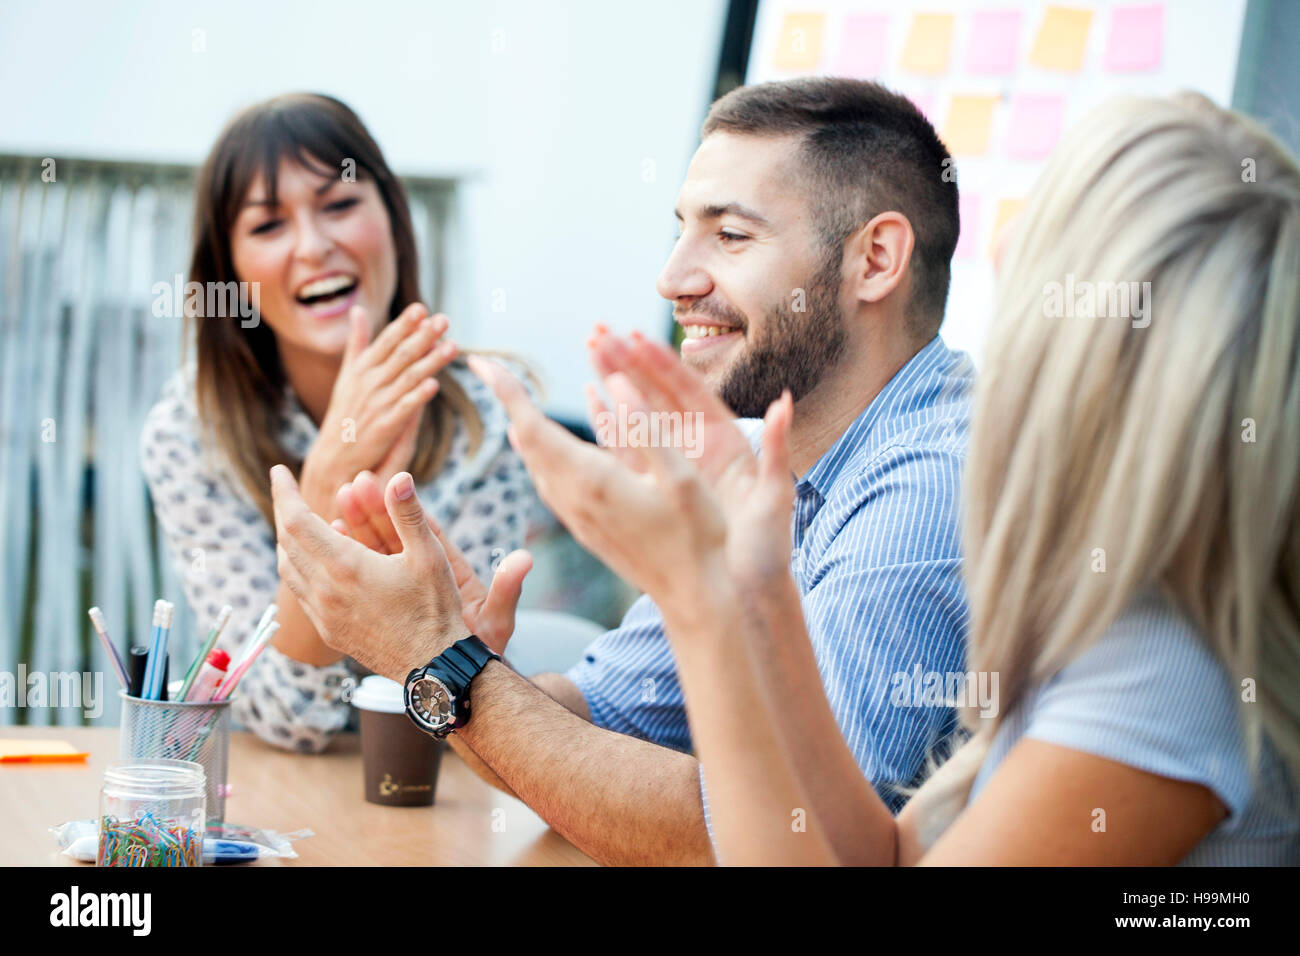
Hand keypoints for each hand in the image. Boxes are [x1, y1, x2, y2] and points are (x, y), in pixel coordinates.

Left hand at [271, 464, 468, 680]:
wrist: (433, 666)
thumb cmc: (436, 609)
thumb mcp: (429, 556)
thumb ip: (409, 514)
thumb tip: (399, 476)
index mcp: (345, 566)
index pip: (296, 520)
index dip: (283, 493)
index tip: (278, 471)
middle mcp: (325, 590)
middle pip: (286, 542)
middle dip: (283, 511)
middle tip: (287, 490)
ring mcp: (323, 614)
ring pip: (287, 569)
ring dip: (287, 541)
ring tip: (297, 523)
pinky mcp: (328, 630)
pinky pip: (300, 593)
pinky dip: (298, 568)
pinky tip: (314, 562)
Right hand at [300, 303, 457, 514]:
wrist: (332, 458)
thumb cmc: (344, 413)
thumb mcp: (347, 374)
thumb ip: (356, 343)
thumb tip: (358, 310)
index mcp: (360, 369)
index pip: (386, 341)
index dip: (404, 325)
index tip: (422, 308)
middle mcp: (368, 383)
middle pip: (400, 355)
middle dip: (423, 337)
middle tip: (444, 319)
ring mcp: (376, 405)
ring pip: (408, 378)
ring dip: (430, 361)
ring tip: (452, 346)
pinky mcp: (384, 428)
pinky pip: (404, 408)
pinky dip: (418, 396)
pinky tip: (434, 384)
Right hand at [329, 470, 532, 654]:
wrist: (461, 675)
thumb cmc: (483, 645)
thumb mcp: (496, 616)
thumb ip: (507, 588)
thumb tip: (525, 559)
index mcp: (450, 569)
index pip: (427, 530)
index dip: (408, 507)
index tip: (392, 482)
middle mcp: (423, 573)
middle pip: (395, 534)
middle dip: (374, 510)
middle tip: (354, 485)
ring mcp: (400, 586)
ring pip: (373, 551)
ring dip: (355, 527)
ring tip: (338, 501)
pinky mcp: (382, 601)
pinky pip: (360, 577)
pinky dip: (344, 558)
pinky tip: (327, 540)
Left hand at [467, 334, 795, 609]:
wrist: (693, 597)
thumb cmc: (696, 535)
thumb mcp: (679, 476)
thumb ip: (644, 427)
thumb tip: (613, 381)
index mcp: (591, 480)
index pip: (533, 427)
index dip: (507, 392)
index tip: (482, 363)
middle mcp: (574, 499)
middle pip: (527, 444)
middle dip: (510, 403)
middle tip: (494, 371)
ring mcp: (576, 518)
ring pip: (536, 466)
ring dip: (526, 431)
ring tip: (516, 404)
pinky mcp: (585, 530)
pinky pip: (550, 483)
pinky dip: (542, 454)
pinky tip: (550, 449)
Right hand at [587, 329, 796, 584]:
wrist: (748, 594)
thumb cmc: (767, 552)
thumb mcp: (775, 499)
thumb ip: (777, 450)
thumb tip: (785, 403)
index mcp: (726, 442)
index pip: (690, 392)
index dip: (663, 363)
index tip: (637, 336)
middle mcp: (699, 446)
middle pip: (659, 393)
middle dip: (629, 360)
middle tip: (598, 330)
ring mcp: (676, 463)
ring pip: (641, 414)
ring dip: (616, 380)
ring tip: (588, 346)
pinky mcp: (659, 485)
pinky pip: (629, 446)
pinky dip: (610, 420)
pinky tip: (589, 395)